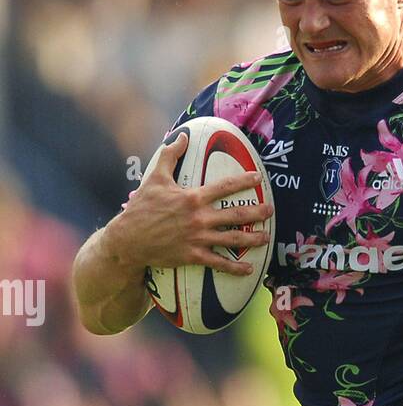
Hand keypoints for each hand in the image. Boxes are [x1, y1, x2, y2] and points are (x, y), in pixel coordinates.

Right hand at [106, 133, 272, 276]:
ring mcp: (197, 238)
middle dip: (257, 212)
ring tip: (266, 238)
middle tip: (271, 210)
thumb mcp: (155, 178)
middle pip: (235, 214)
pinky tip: (249, 269)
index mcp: (192, 198)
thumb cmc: (141, 208)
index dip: (244, 181)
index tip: (259, 178)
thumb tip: (182, 136)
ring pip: (232, 239)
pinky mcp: (193, 256)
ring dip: (252, 239)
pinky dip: (235, 268)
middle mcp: (199, 218)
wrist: (128, 240)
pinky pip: (218, 263)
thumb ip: (170, 155)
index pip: (225, 186)